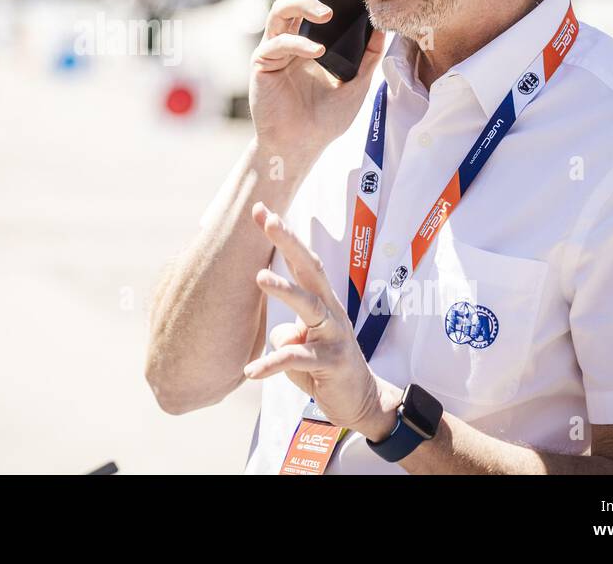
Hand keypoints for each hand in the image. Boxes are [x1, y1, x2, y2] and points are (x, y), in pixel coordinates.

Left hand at [243, 202, 394, 440]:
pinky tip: (251, 371)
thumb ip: (289, 333)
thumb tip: (279, 333)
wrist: (361, 403)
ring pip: (309, 306)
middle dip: (290, 243)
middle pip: (311, 270)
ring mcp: (335, 336)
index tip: (261, 210)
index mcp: (323, 302)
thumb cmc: (326, 369)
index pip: (303, 262)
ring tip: (259, 277)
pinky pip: (298, 359)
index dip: (284, 237)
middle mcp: (332, 312)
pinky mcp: (333, 363)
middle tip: (269, 221)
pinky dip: (272, 364)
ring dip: (285, 289)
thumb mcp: (302, 346)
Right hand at [250, 0, 383, 164]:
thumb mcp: (356, 82)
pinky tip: (316, 52)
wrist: (302, 146)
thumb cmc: (324, 118)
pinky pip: (276, 44)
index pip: (309, 0)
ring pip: (279, 11)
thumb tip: (383, 27)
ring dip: (302, 6)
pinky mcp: (262, 65)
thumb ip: (367, 54)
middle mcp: (286, 39)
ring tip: (325, 14)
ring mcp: (272, 50)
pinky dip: (297, 44)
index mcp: (305, 38)